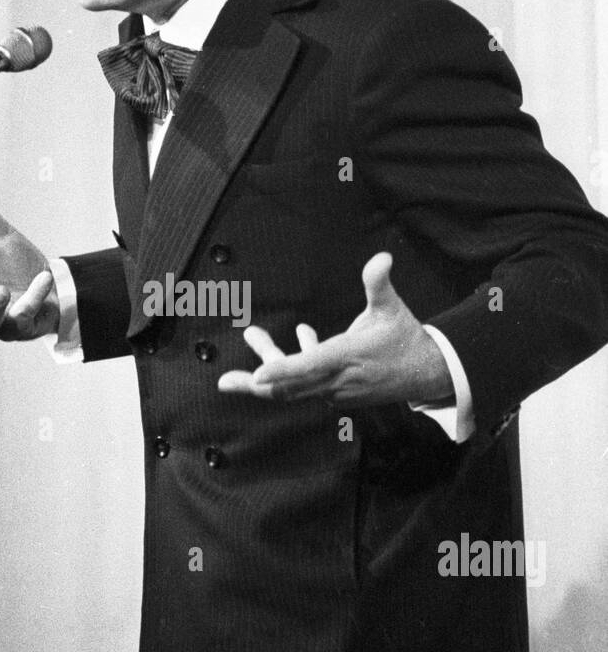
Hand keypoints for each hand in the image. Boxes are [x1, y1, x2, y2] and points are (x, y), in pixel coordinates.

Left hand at [217, 252, 453, 406]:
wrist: (426, 373)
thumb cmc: (405, 337)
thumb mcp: (392, 307)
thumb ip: (379, 283)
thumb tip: (382, 257)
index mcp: (347, 356)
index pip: (309, 366)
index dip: (282, 371)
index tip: (255, 375)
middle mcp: (337, 379)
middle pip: (289, 388)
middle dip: (255, 382)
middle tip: (225, 380)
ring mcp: (336, 391)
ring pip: (293, 387)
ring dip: (270, 367)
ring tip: (254, 336)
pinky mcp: (337, 393)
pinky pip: (305, 385)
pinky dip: (292, 368)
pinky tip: (300, 336)